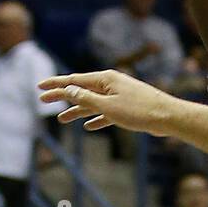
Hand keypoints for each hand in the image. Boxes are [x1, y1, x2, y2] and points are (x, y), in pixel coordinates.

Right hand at [39, 69, 175, 134]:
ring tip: (61, 120)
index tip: (40, 87)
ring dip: (77, 111)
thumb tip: (68, 90)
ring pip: (93, 103)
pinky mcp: (127, 108)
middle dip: (62, 96)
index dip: (56, 84)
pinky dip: (96, 119)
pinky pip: (106, 113)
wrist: (167, 117)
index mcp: (105, 79)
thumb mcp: (107, 105)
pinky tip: (88, 127)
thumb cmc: (139, 110)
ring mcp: (119, 96)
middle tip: (43, 101)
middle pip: (81, 90)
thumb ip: (86, 99)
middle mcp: (111, 84)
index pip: (75, 80)